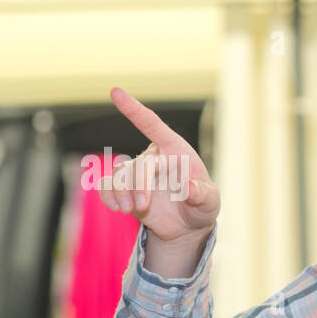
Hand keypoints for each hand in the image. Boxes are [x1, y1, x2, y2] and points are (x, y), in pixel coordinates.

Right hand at [98, 87, 219, 242]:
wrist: (187, 225)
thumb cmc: (202, 205)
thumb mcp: (210, 202)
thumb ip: (203, 195)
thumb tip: (189, 187)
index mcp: (176, 151)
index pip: (153, 126)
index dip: (134, 110)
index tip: (115, 92)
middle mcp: (154, 157)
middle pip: (137, 164)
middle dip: (137, 185)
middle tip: (141, 207)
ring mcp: (137, 172)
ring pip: (119, 174)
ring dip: (121, 192)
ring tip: (130, 210)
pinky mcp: (124, 188)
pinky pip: (106, 185)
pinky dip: (108, 195)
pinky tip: (117, 207)